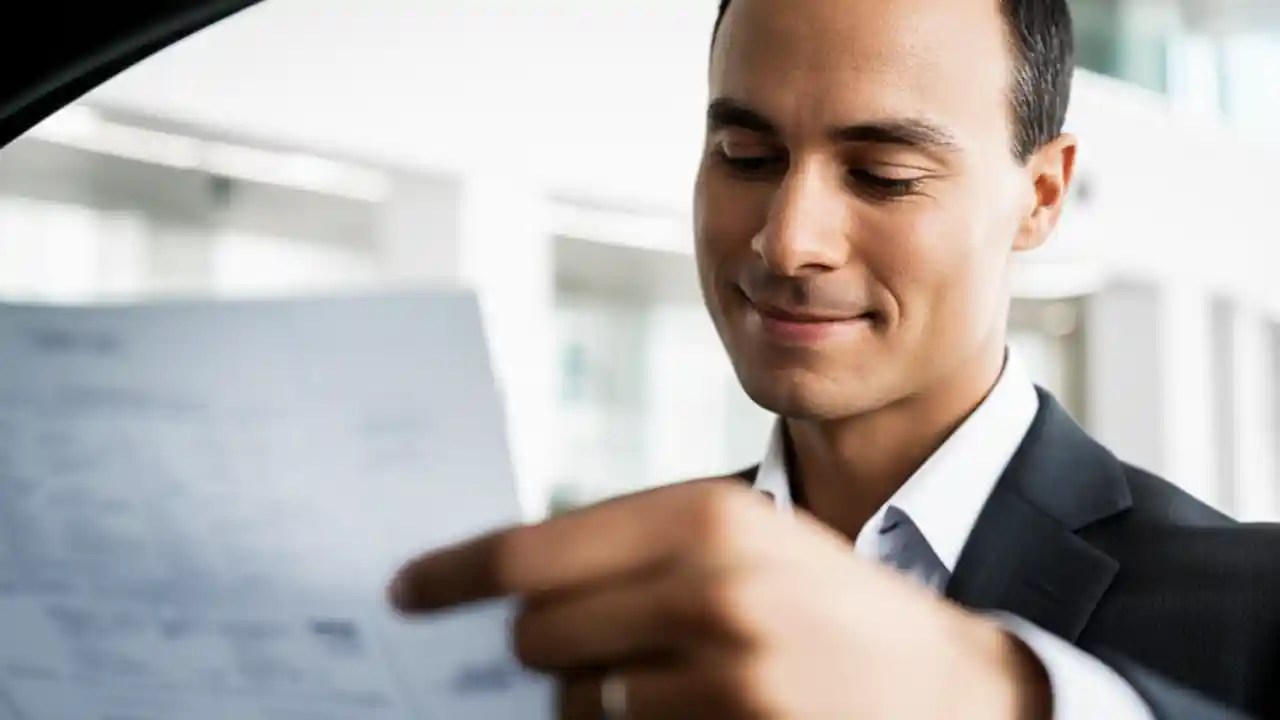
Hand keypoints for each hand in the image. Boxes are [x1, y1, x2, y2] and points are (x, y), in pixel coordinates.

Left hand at [388, 479, 1049, 718]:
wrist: (949, 685)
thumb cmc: (828, 610)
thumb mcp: (745, 546)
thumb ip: (638, 554)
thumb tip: (514, 590)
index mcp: (705, 514)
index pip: (536, 548)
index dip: (456, 571)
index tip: (405, 590)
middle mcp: (712, 579)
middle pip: (539, 629)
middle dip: (548, 649)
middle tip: (596, 649)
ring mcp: (729, 666)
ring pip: (578, 701)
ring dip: (598, 703)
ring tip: (674, 684)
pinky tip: (699, 710)